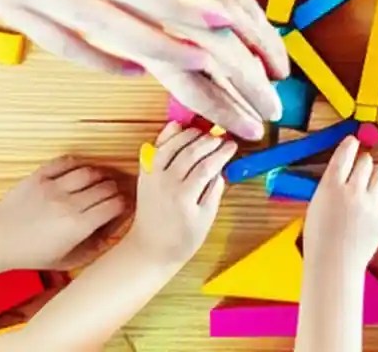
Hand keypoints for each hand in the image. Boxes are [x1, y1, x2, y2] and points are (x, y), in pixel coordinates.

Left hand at [0, 156, 126, 269]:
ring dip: (100, 175)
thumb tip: (115, 230)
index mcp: (77, 227)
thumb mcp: (68, 261)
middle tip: (113, 195)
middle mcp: (67, 205)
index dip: (125, 204)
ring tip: (99, 182)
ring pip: (90, 171)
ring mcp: (52, 188)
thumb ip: (96, 247)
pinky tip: (80, 173)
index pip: (116, 204)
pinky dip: (79, 164)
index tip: (123, 207)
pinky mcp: (38, 177)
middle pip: (107, 186)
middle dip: (115, 191)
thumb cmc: (32, 255)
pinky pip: (67, 162)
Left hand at [128, 124, 234, 265]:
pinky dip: (166, 136)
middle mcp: (167, 183)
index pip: (207, 166)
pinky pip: (155, 149)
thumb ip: (213, 193)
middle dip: (208, 141)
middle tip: (221, 137)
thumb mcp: (205, 220)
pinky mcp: (145, 174)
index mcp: (184, 196)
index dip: (222, 153)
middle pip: (190, 152)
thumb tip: (220, 170)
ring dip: (188, 135)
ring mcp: (153, 177)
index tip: (232, 146)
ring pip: (171, 146)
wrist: (150, 249)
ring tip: (204, 132)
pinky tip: (177, 127)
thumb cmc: (182, 240)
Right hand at [304, 137, 377, 271]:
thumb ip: (331, 186)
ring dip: (376, 174)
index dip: (350, 144)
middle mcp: (352, 192)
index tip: (352, 142)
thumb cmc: (319, 238)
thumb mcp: (316, 205)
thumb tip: (344, 170)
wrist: (334, 265)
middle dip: (363, 162)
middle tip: (360, 168)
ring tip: (370, 182)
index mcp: (331, 187)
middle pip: (366, 161)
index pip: (345, 154)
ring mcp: (371, 205)